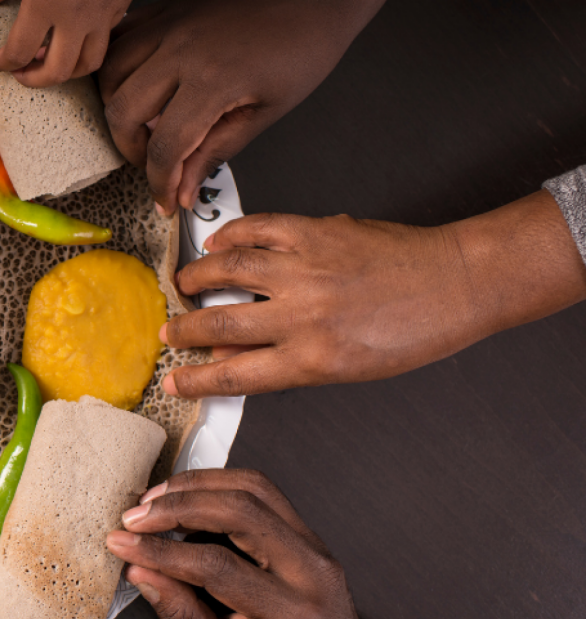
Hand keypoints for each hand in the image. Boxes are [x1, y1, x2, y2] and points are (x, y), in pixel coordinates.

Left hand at [0, 0, 129, 87]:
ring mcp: (103, 12)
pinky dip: (91, 43)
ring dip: (67, 69)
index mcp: (46, 4)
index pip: (18, 52)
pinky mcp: (121, 2)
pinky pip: (108, 35)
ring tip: (48, 59)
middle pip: (58, 72)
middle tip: (20, 71)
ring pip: (90, 62)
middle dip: (35, 79)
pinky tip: (76, 33)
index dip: (1, 62)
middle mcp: (77, 16)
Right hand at [98, 0, 382, 212]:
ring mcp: (169, 26)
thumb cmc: (303, 47)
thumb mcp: (267, 112)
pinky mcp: (167, 11)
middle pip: (123, 112)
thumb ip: (218, 151)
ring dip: (117, 108)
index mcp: (213, 80)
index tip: (166, 201)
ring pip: (110, 74)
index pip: (165, 146)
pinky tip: (131, 84)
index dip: (160, 183)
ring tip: (141, 126)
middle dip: (131, 151)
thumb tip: (186, 189)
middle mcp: (181, 50)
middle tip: (155, 165)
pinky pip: (121, 37)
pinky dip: (115, 65)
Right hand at [106, 469, 401, 618]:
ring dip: (194, 486)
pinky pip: (261, 489)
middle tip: (136, 518)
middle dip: (176, 508)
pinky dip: (216, 485)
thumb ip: (182, 614)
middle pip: (240, 511)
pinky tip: (186, 496)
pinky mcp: (305, 528)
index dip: (161, 552)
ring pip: (252, 487)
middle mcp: (311, 571)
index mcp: (292, 613)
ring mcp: (314, 544)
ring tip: (154, 500)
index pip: (218, 566)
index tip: (124, 545)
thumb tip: (141, 572)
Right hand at [157, 192, 585, 397]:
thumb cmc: (412, 330)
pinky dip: (232, 234)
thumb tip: (235, 356)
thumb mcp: (347, 365)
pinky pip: (258, 229)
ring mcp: (307, 269)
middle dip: (183, 330)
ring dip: (197, 276)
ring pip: (228, 268)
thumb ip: (287, 362)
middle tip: (169, 332)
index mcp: (314, 358)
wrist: (457, 283)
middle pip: (219, 324)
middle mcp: (304, 314)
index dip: (196, 380)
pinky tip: (218, 242)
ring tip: (185, 282)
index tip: (174, 382)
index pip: (234, 375)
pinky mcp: (316, 232)